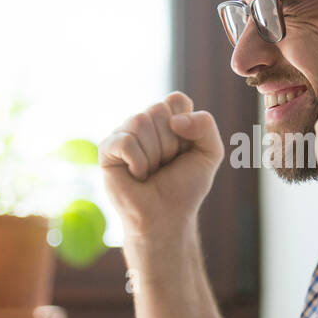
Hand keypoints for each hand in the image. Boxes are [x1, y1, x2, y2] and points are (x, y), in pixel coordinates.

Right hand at [100, 92, 223, 240]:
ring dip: (154, 155)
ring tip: (151, 171)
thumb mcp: (210, 153)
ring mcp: (123, 134)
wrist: (167, 217)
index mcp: (167, 119)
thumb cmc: (185, 186)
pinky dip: (138, 163)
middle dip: (170, 143)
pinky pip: (125, 141)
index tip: (184, 149)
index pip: (176, 100)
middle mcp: (143, 123)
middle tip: (166, 164)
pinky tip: (137, 175)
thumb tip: (175, 120)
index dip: (185, 125)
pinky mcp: (107, 150)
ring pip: (140, 122)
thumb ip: (206, 125)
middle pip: (158, 110)